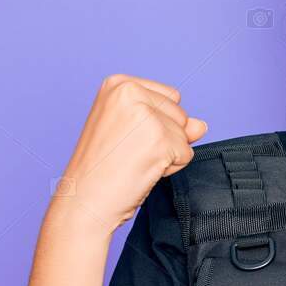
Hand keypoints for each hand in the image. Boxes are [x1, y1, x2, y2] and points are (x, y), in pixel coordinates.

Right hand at [54, 74, 207, 231]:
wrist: (84, 201)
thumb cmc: (102, 169)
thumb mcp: (134, 133)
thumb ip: (169, 121)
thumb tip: (201, 125)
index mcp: (119, 84)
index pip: (170, 97)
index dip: (157, 123)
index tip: (126, 138)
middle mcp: (130, 92)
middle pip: (180, 114)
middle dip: (165, 139)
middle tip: (129, 153)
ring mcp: (145, 114)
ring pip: (185, 135)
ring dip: (167, 155)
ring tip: (134, 162)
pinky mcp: (159, 138)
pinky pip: (186, 154)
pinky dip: (170, 169)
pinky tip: (142, 171)